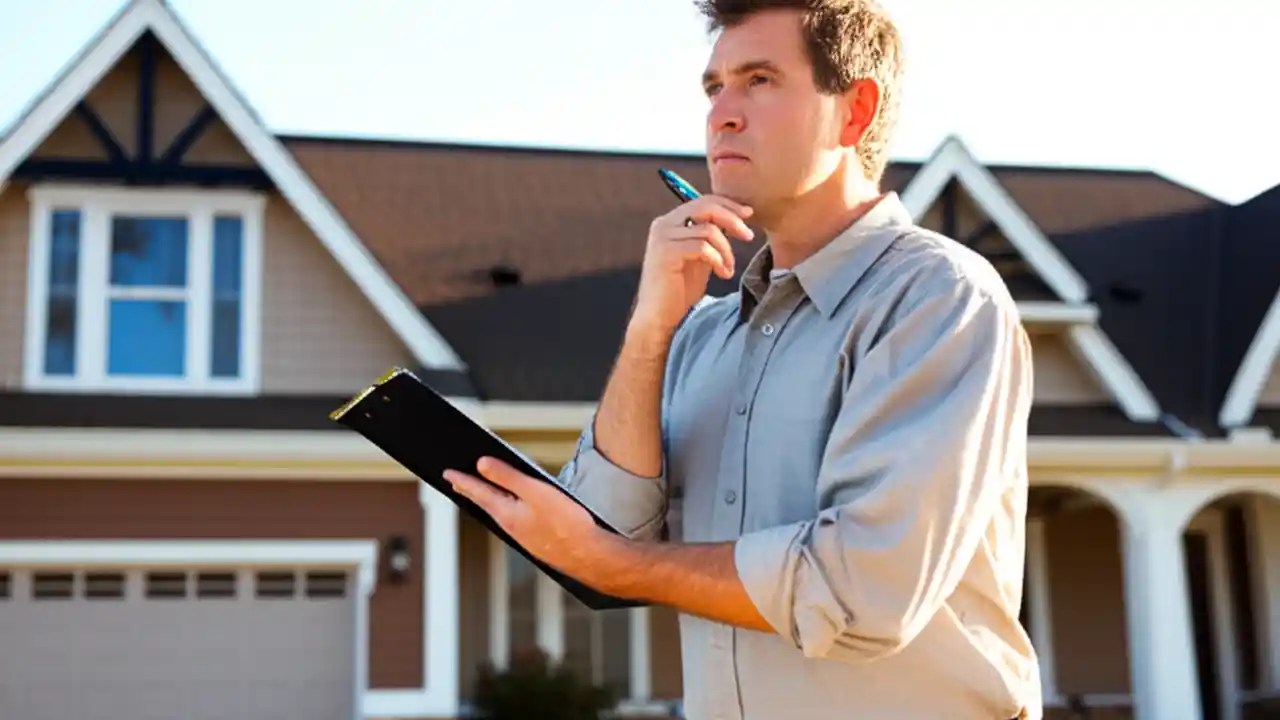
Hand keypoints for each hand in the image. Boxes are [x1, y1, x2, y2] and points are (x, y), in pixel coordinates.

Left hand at [443, 457, 620, 584]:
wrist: (589, 557)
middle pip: (485, 503)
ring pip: (500, 513)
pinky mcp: (538, 541)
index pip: (477, 492)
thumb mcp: (535, 491)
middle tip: (456, 481)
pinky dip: (506, 509)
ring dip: (488, 499)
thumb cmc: (566, 523)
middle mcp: (510, 526)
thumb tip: (481, 464)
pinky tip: (512, 507)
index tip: (446, 472)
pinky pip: (514, 520)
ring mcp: (524, 536)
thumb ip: (507, 477)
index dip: (462, 480)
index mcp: (506, 513)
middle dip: (470, 490)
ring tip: (480, 490)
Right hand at [631, 196, 754, 334]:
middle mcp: (663, 225)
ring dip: (726, 250)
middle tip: (748, 236)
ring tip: (729, 268)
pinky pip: (702, 247)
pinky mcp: (666, 253)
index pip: (704, 201)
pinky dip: (718, 260)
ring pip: (708, 230)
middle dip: (732, 219)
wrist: (658, 316)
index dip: (729, 205)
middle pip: (706, 206)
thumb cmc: (679, 290)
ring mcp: (662, 238)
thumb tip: (735, 218)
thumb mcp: (700, 257)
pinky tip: (722, 274)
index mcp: (670, 222)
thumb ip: (710, 236)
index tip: (749, 214)